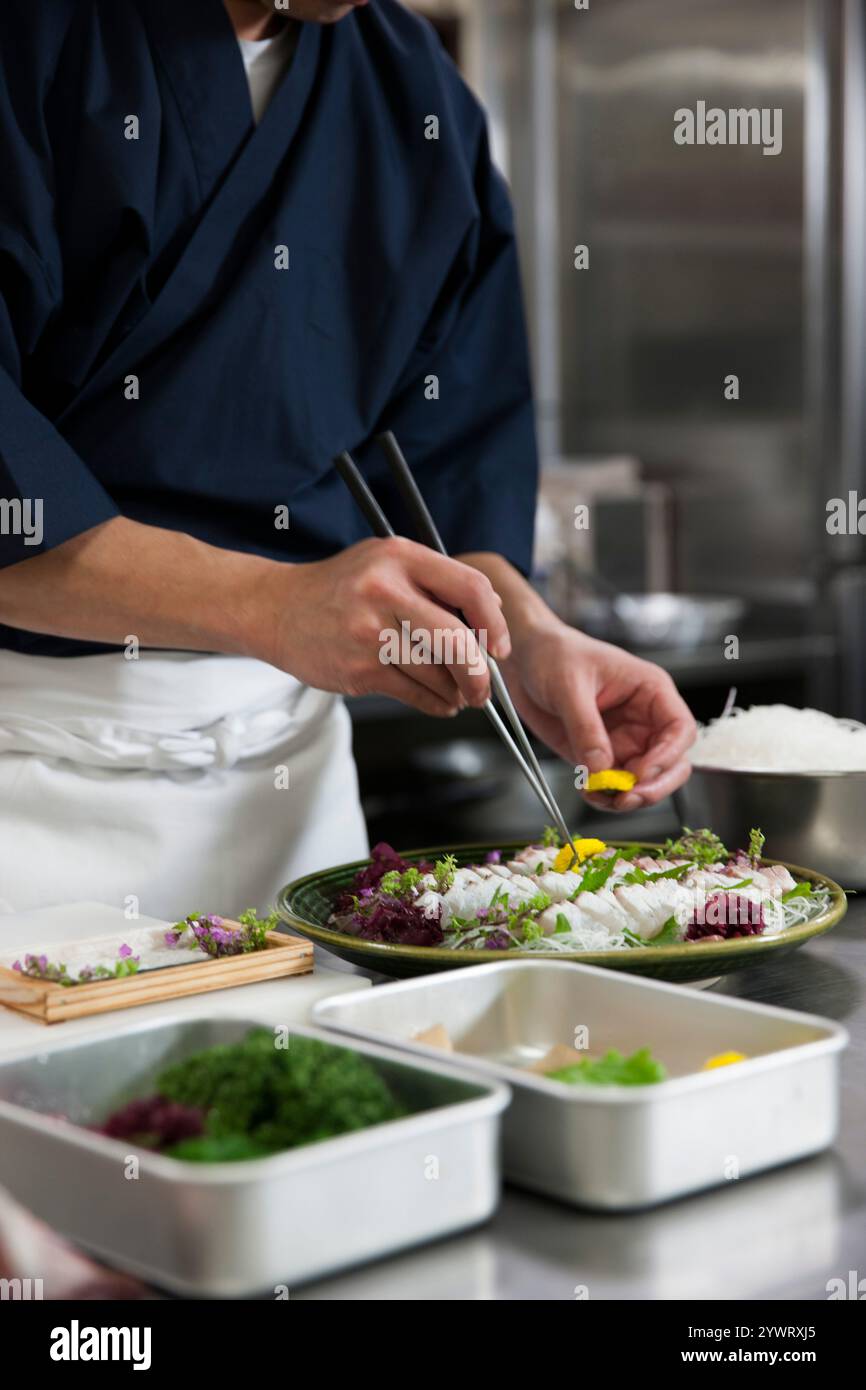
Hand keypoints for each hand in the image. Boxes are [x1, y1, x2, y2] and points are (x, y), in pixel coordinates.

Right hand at [258, 537, 510, 716]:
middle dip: (479, 672)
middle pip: (457, 639)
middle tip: (485, 687)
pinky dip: (434, 703)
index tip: (500, 646)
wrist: (277, 610)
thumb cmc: (340, 588)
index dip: (495, 622)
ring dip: (456, 692)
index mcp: (401, 557)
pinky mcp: (359, 668)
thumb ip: (437, 581)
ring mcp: (369, 632)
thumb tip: (493, 611)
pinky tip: (439, 702)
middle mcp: (385, 590)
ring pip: (436, 673)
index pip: (470, 588)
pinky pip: (413, 693)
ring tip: (459, 694)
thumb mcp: (387, 563)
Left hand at [500, 621, 695, 809]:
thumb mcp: (569, 686)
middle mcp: (644, 719)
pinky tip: (586, 790)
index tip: (639, 773)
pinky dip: (603, 796)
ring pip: (643, 781)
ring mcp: (623, 740)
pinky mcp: (600, 755)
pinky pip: (612, 784)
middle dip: (653, 786)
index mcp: (651, 691)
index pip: (680, 729)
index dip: (667, 756)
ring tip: (598, 795)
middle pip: (672, 764)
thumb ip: (586, 728)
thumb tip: (600, 767)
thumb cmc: (554, 654)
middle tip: (625, 797)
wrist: (523, 659)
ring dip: (626, 796)